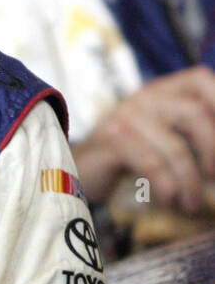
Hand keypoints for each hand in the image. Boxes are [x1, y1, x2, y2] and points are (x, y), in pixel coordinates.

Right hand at [74, 66, 214, 211]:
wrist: (81, 167)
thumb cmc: (130, 154)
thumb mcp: (163, 136)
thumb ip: (193, 134)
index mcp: (162, 90)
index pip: (200, 79)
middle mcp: (145, 97)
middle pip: (195, 113)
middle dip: (212, 150)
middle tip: (214, 178)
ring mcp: (126, 116)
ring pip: (174, 147)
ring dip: (190, 183)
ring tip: (192, 204)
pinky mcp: (111, 139)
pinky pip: (151, 164)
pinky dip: (166, 187)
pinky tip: (170, 200)